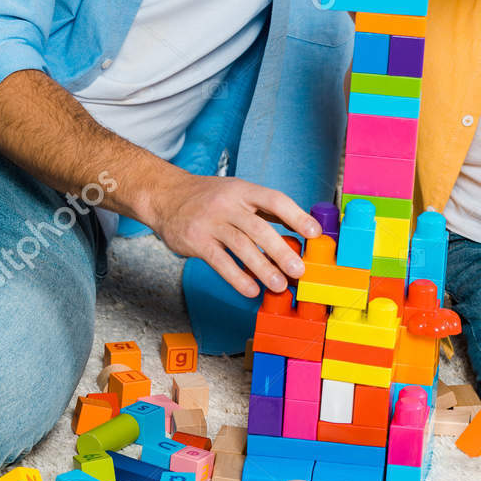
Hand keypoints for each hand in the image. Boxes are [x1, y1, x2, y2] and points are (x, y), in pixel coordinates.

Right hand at [140, 164, 319, 298]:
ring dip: (263, 268)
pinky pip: (220, 261)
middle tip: (299, 270)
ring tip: (279, 286)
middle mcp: (227, 203)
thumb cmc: (208, 198)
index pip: (274, 200)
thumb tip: (300, 229)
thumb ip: (265, 210)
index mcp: (243, 190)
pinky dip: (237, 277)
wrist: (165, 196)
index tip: (314, 233)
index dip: (296, 216)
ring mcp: (210, 222)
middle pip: (259, 228)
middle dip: (281, 251)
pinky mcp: (196, 240)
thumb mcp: (237, 193)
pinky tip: (252, 290)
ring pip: (241, 246)